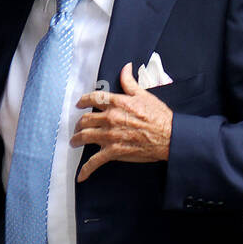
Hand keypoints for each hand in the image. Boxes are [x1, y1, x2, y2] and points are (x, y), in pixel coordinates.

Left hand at [72, 63, 172, 181]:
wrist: (168, 136)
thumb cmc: (159, 116)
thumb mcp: (144, 94)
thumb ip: (130, 82)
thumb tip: (125, 68)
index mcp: (117, 103)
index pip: (93, 98)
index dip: (83, 101)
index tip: (79, 104)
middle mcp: (110, 118)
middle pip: (85, 119)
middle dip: (79, 123)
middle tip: (78, 126)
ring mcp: (110, 135)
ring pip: (85, 136)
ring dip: (76, 140)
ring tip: (74, 142)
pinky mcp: (113, 151)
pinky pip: (94, 161)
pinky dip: (86, 170)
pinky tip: (81, 176)